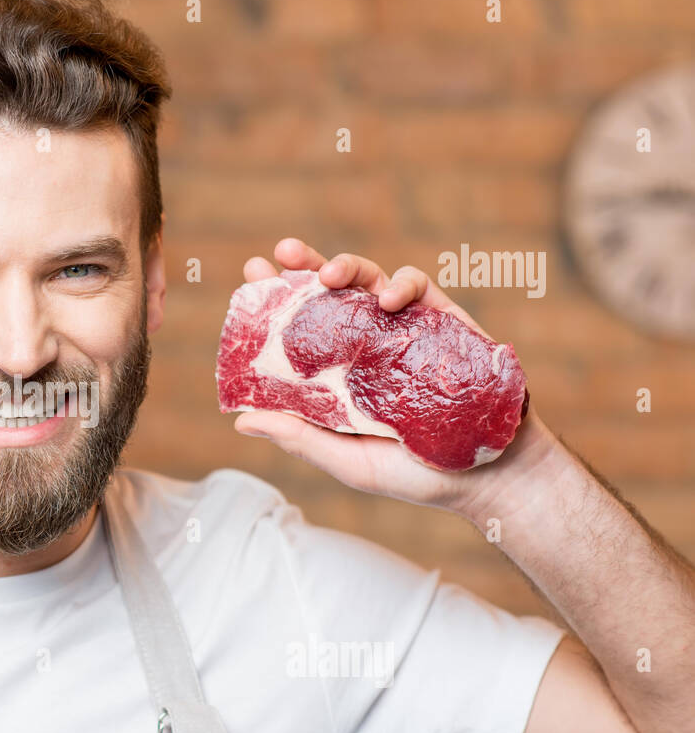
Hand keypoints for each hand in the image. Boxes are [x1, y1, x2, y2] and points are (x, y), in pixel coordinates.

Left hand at [234, 238, 557, 515]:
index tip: (250, 277)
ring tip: (327, 275)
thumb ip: (301, 438)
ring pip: (368, 279)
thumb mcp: (348, 460)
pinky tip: (387, 299)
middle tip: (278, 255)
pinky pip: (419, 287)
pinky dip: (401, 284)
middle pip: (328, 293)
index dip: (274, 300)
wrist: (489, 476)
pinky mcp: (442, 322)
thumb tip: (242, 420)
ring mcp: (403, 329)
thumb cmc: (415, 474)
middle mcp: (365, 344)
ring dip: (346, 266)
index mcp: (337, 372)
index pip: (298, 327)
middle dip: (302, 266)